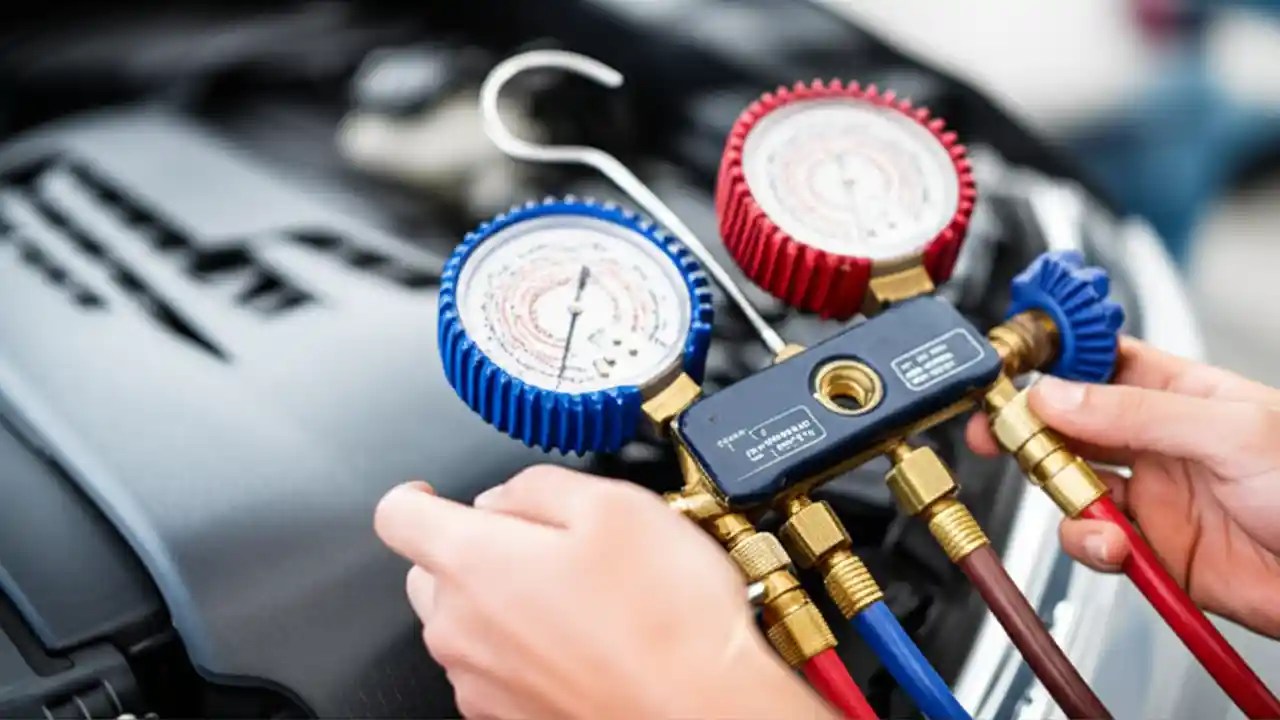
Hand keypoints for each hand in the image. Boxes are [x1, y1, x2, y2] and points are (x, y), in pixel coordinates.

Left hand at [374, 466, 831, 718]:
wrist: (706, 714)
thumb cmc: (666, 621)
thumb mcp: (614, 504)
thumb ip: (537, 485)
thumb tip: (505, 496)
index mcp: (473, 563)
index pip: (397, 514)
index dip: (416, 493)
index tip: (434, 492)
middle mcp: (460, 629)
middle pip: (429, 573)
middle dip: (471, 550)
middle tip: (541, 545)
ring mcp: (480, 682)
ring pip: (463, 623)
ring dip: (501, 602)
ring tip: (579, 596)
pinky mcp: (508, 718)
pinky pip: (494, 668)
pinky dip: (523, 648)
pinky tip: (583, 640)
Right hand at [967, 337, 1279, 637]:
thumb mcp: (1229, 433)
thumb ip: (1135, 414)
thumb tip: (1055, 395)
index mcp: (1179, 393)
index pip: (1101, 360)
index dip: (1054, 357)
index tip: (1012, 362)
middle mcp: (1156, 440)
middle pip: (1068, 422)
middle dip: (1029, 426)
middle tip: (998, 432)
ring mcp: (1150, 495)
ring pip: (1069, 484)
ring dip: (1062, 494)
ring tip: (1081, 502)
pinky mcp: (1147, 549)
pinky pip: (1091, 540)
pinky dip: (1089, 544)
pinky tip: (1112, 544)